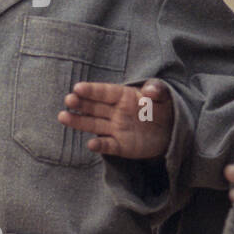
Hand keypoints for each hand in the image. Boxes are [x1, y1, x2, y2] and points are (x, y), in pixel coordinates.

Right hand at [58, 78, 173, 158]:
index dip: (91, 90)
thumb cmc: (162, 108)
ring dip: (79, 122)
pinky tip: (91, 144)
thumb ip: (157, 90)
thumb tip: (149, 91)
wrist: (170, 131)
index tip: (77, 88)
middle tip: (68, 100)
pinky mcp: (120, 145)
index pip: (104, 92)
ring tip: (63, 117)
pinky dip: (99, 145)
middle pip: (94, 107)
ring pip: (94, 125)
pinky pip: (107, 145)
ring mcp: (115, 129)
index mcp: (123, 96)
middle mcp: (115, 112)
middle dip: (81, 103)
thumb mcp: (164, 96)